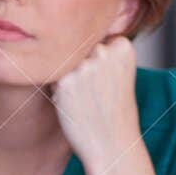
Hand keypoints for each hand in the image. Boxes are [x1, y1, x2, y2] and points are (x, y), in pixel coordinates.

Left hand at [50, 37, 140, 174]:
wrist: (112, 142)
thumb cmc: (114, 108)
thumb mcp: (118, 72)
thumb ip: (101, 52)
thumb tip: (63, 32)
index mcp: (123, 46)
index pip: (94, 38)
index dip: (95, 61)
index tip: (107, 80)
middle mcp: (103, 52)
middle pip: (76, 49)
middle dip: (79, 67)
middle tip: (94, 93)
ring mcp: (83, 66)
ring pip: (63, 63)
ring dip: (67, 78)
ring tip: (85, 98)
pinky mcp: (64, 82)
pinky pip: (52, 78)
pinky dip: (58, 91)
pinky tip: (74, 104)